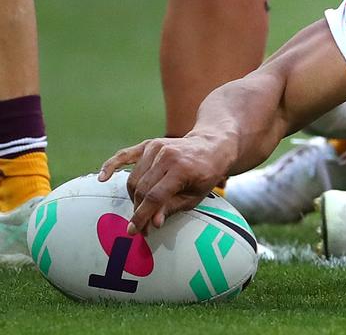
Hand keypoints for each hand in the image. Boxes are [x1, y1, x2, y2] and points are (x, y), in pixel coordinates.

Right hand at [99, 135, 230, 234]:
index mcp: (181, 169)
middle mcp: (167, 155)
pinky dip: (111, 166)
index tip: (134, 231)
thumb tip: (153, 223)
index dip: (142, 216)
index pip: (155, 196)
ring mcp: (156, 147)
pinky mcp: (149, 144)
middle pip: (142, 189)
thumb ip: (173, 208)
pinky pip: (124, 155)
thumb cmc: (205, 175)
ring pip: (134, 179)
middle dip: (139, 210)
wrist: (212, 146)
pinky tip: (102, 178)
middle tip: (142, 227)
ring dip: (134, 197)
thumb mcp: (196, 196)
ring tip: (141, 210)